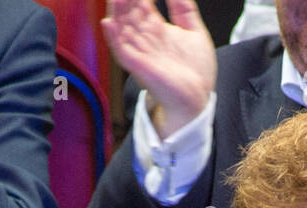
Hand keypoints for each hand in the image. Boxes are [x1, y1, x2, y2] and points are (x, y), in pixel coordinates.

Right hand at [101, 0, 215, 138]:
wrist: (198, 98)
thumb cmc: (197, 72)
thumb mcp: (195, 32)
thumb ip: (184, 9)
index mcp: (158, 31)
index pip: (142, 6)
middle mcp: (147, 40)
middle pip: (130, 14)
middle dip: (125, 0)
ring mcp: (142, 53)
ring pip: (123, 29)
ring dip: (117, 12)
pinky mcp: (140, 67)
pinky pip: (122, 51)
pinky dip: (114, 38)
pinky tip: (108, 23)